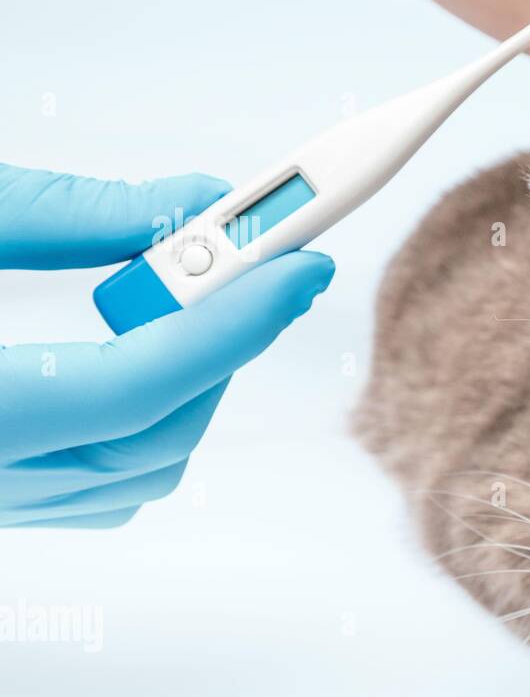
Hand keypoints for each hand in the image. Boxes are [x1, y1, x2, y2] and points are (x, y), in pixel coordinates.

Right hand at [0, 164, 333, 527]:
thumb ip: (65, 215)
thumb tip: (191, 205)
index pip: (134, 388)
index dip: (230, 324)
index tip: (298, 267)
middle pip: (157, 436)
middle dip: (221, 347)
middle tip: (265, 267)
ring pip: (141, 476)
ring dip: (188, 388)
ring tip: (191, 303)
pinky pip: (103, 491)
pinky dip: (145, 425)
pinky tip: (140, 359)